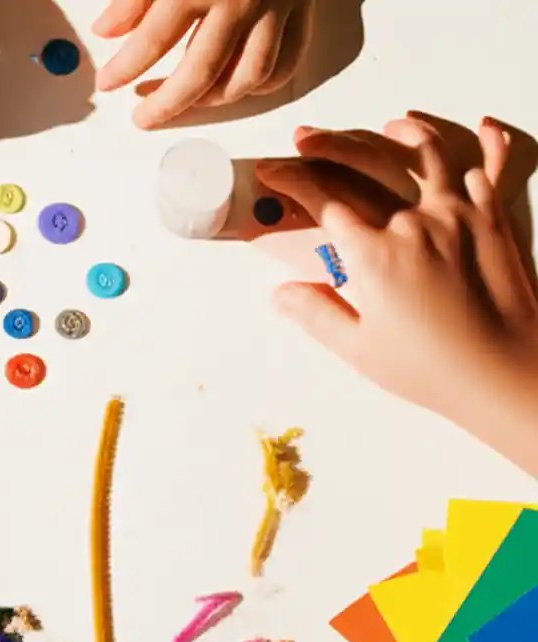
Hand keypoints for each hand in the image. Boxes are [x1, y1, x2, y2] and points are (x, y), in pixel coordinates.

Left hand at [95, 0, 313, 128]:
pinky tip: (233, 88)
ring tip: (185, 104)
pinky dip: (260, 85)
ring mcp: (276, 8)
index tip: (106, 85)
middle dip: (167, 103)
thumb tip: (106, 31)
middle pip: (201, 70)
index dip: (125, 68)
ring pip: (247, 75)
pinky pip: (286, 63)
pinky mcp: (302, 10)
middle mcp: (240, 0)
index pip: (154, 39)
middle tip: (142, 119)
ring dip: (213, 100)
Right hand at [257, 113, 537, 471]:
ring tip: (388, 126)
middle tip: (306, 140)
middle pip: (364, 165)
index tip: (274, 171)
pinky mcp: (495, 220)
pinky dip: (488, 145)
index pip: (323, 200)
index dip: (291, 180)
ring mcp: (460, 215)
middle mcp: (415, 223)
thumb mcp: (359, 349)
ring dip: (402, 135)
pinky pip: (492, 169)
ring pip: (428, 154)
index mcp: (374, 254)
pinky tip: (484, 126)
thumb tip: (280, 293)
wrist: (508, 374)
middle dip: (327, 146)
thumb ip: (315, 313)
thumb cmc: (435, 370)